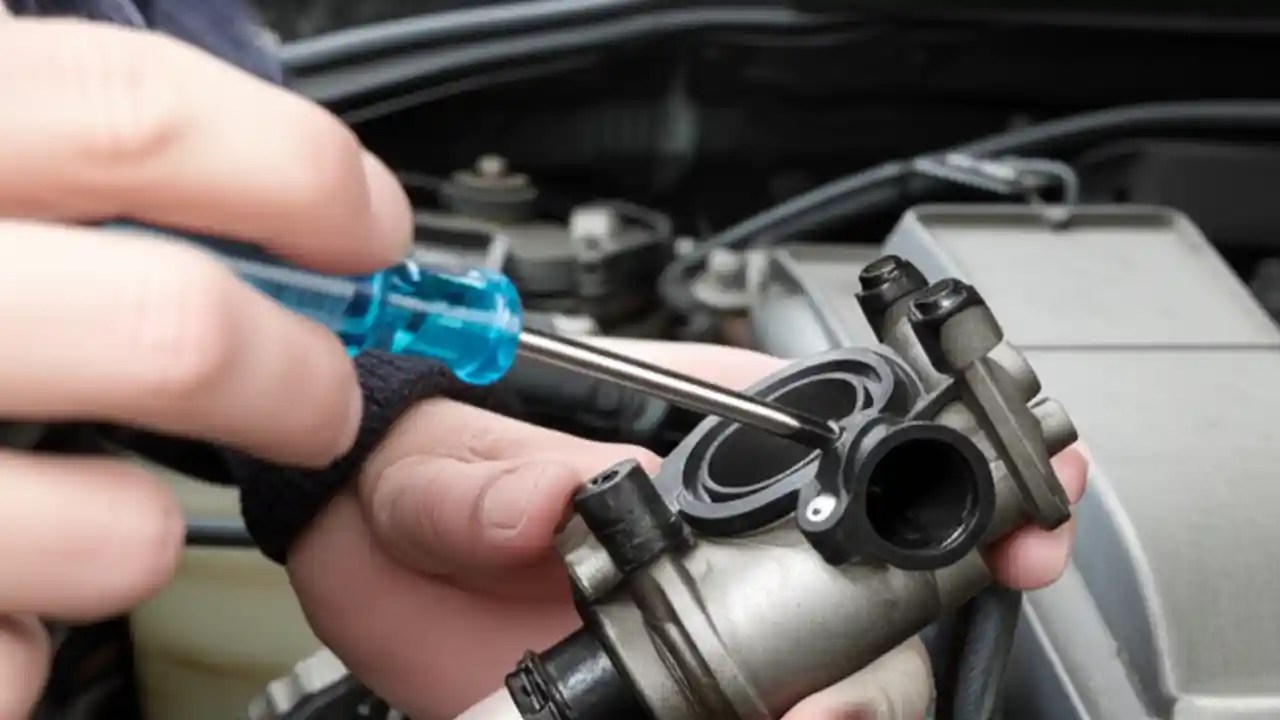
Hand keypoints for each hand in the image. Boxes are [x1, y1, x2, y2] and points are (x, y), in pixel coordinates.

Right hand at [0, 16, 411, 716]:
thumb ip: (39, 144)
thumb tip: (232, 166)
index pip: (132, 114)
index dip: (293, 169)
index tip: (360, 220)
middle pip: (176, 329)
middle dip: (295, 377)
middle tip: (308, 396)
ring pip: (121, 532)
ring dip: (139, 529)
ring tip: (89, 511)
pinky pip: (17, 659)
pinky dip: (27, 632)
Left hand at [288, 340, 1088, 719]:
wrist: (374, 558)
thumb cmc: (422, 471)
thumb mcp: (438, 461)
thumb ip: (485, 480)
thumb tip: (562, 500)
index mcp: (698, 435)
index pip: (854, 437)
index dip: (948, 468)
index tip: (1010, 514)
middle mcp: (733, 526)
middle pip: (881, 570)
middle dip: (925, 616)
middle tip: (886, 674)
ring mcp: (724, 616)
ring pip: (847, 664)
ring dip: (860, 699)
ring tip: (814, 716)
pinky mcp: (695, 687)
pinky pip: (780, 706)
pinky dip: (811, 715)